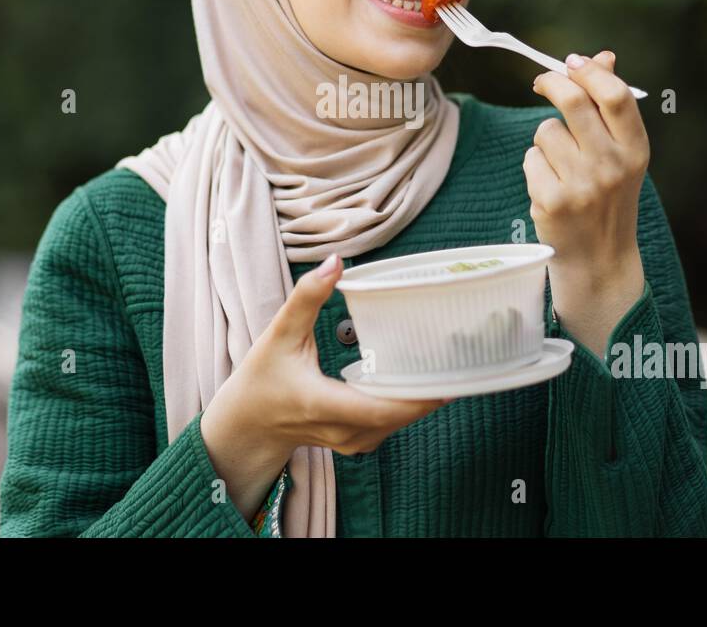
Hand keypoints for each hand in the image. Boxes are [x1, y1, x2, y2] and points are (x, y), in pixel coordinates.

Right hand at [200, 253, 451, 519]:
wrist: (248, 424)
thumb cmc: (261, 378)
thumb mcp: (279, 333)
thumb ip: (306, 296)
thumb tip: (335, 262)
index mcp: (323, 404)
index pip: (382, 409)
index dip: (420, 396)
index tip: (449, 373)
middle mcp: (343, 432)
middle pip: (400, 416)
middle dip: (431, 390)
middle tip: (458, 355)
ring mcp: (352, 443)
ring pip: (399, 424)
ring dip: (423, 398)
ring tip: (447, 364)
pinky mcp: (356, 443)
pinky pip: (391, 426)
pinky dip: (408, 406)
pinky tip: (421, 381)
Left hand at [525, 50, 649, 357]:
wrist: (600, 261)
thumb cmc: (608, 198)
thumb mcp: (622, 155)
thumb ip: (611, 107)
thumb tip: (603, 56)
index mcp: (636, 150)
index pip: (615, 95)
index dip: (590, 70)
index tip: (572, 62)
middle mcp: (612, 166)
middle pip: (572, 101)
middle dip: (551, 83)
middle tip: (541, 82)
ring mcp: (582, 185)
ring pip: (545, 130)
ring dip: (545, 140)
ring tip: (560, 165)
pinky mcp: (552, 201)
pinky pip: (530, 159)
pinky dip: (535, 167)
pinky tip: (550, 187)